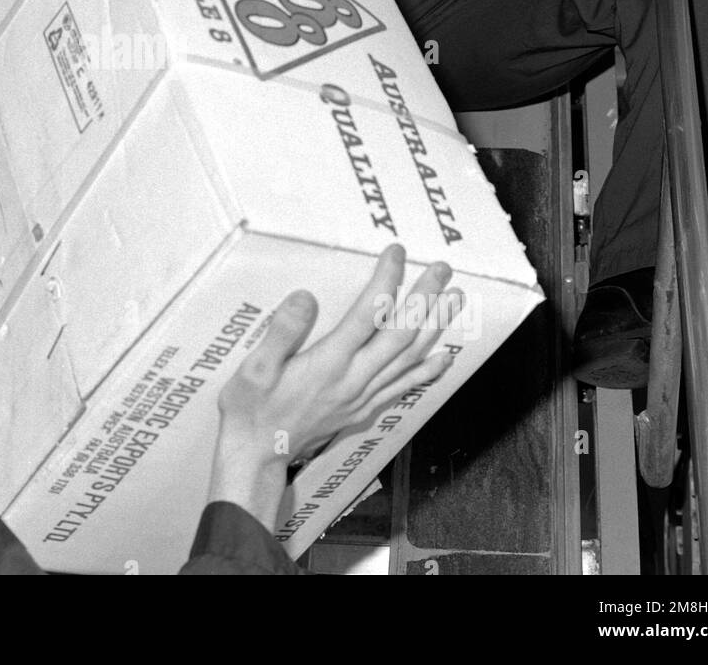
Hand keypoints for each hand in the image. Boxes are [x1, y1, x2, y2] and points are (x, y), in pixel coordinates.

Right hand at [206, 244, 458, 528]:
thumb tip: (306, 296)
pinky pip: (403, 386)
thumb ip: (282, 332)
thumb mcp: (255, 368)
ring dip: (434, 326)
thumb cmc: (251, 409)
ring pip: (409, 358)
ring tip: (455, 299)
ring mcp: (362, 396)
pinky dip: (427, 370)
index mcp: (329, 363)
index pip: (368, 314)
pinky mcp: (363, 409)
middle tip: (442, 269)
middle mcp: (353, 379)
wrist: (257, 454)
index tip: (396, 252)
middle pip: (401, 334)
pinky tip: (444, 357)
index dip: (386, 280)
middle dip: (424, 298)